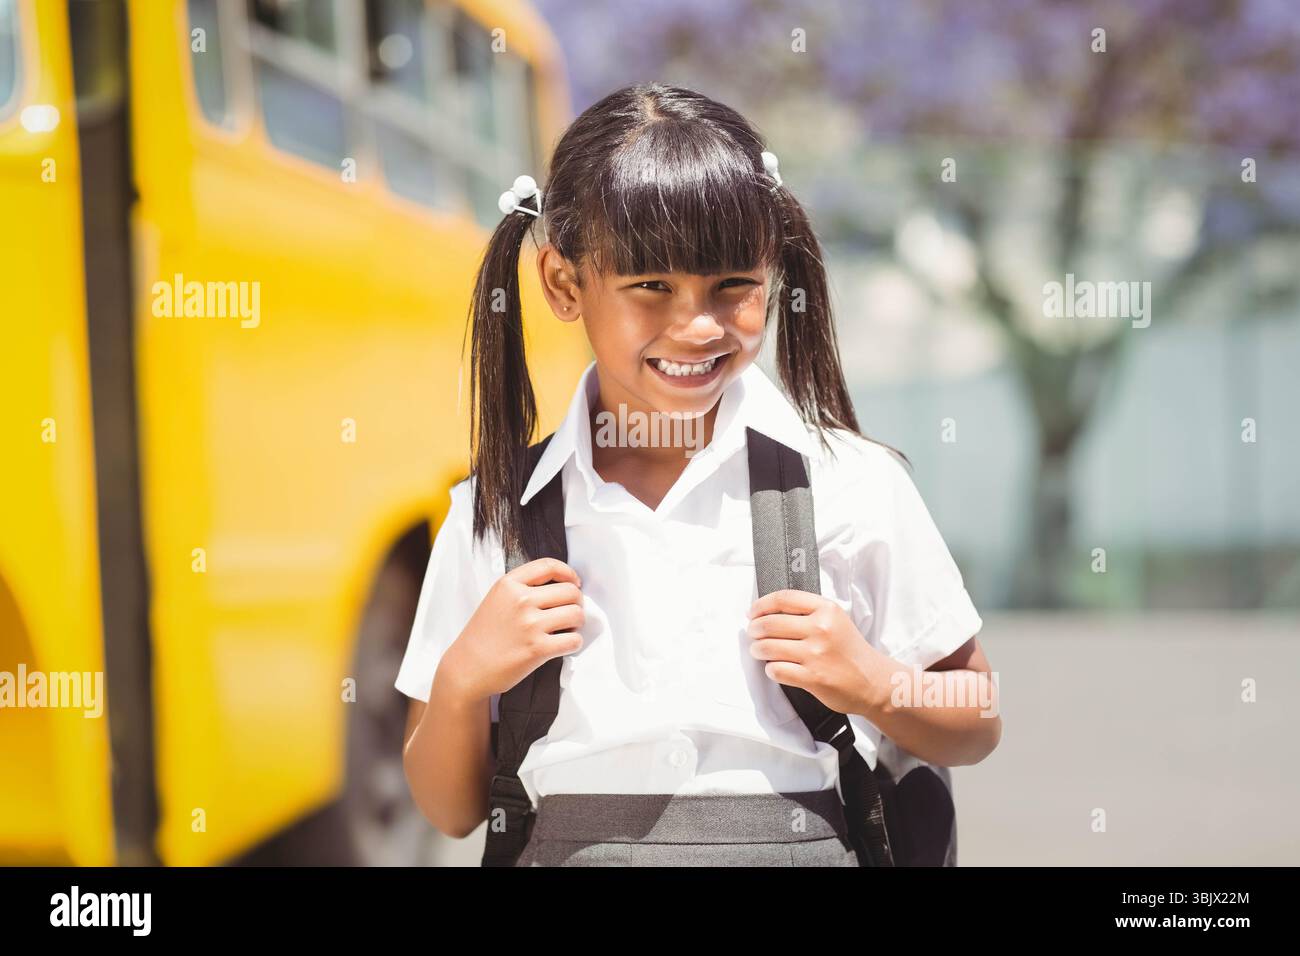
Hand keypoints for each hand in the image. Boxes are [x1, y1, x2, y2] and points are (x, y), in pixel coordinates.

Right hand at [441, 557, 584, 704]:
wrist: (468, 668)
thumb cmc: (483, 636)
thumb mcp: (496, 599)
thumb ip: (523, 588)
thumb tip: (561, 585)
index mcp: (509, 584)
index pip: (549, 566)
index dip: (568, 573)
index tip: (574, 582)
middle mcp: (521, 600)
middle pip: (570, 591)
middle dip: (576, 602)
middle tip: (569, 612)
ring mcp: (530, 624)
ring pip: (577, 614)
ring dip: (577, 623)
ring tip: (566, 629)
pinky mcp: (538, 649)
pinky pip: (574, 640)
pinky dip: (574, 643)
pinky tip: (563, 645)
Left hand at [746, 589, 881, 716]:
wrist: (873, 681)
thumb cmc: (850, 650)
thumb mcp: (835, 620)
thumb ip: (808, 612)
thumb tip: (768, 611)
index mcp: (827, 609)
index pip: (783, 598)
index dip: (761, 605)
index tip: (752, 612)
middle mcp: (821, 629)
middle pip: (770, 623)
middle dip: (754, 629)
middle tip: (753, 633)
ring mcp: (816, 654)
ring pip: (768, 647)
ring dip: (758, 650)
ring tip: (760, 651)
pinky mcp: (813, 678)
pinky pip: (777, 670)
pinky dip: (771, 669)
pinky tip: (776, 668)